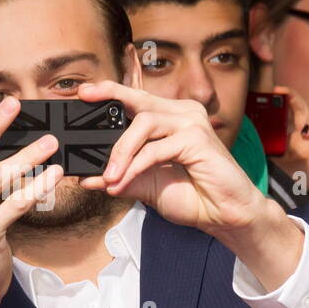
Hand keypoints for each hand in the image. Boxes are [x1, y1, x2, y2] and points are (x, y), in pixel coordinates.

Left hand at [78, 80, 268, 235]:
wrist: (225, 216)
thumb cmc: (193, 197)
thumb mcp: (146, 185)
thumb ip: (119, 178)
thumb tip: (87, 177)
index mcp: (171, 118)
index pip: (138, 98)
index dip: (111, 91)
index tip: (83, 92)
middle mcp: (183, 113)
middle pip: (139, 101)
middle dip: (109, 100)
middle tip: (85, 112)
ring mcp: (192, 123)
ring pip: (144, 123)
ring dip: (120, 152)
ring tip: (109, 177)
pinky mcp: (198, 139)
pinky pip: (155, 149)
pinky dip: (135, 167)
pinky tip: (123, 183)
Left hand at [268, 85, 308, 190]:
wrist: (280, 191)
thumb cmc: (268, 171)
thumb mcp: (262, 145)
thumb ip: (258, 130)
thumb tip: (245, 113)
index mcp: (288, 135)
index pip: (292, 109)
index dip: (289, 97)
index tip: (277, 90)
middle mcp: (304, 138)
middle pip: (306, 110)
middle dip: (297, 101)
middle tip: (286, 96)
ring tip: (304, 130)